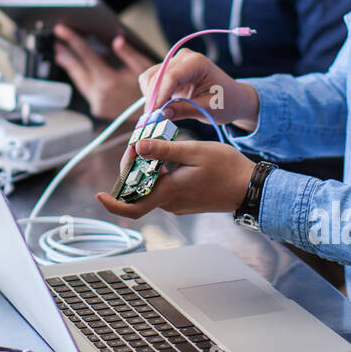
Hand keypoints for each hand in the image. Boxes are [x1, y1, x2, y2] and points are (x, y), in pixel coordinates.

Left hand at [52, 25, 150, 119]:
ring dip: (70, 66)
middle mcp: (99, 93)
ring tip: (61, 53)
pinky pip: (85, 89)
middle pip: (76, 68)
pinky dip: (80, 77)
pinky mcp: (96, 109)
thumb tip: (117, 40)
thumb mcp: (143, 68)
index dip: (72, 40)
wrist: (153, 115)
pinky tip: (78, 68)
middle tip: (56, 41)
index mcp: (108, 81)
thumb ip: (128, 53)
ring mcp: (96, 103)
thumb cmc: (150, 89)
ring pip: (78, 80)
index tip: (61, 30)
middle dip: (65, 53)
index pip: (86, 55)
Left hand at [96, 139, 255, 218]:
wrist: (250, 187)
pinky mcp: (185, 200)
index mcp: (169, 192)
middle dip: (132, 169)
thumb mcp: (194, 151)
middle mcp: (170, 202)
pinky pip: (164, 188)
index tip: (100, 195)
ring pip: (151, 188)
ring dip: (147, 169)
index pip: (133, 208)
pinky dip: (159, 173)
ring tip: (154, 144)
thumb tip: (138, 146)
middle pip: (139, 191)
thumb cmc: (226, 169)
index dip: (113, 204)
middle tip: (138, 144)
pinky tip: (167, 156)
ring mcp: (178, 203)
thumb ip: (164, 150)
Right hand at [118, 49, 259, 174]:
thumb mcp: (208, 109)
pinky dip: (152, 96)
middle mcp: (183, 58)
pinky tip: (161, 107)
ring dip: (150, 97)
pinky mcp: (169, 71)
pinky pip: (151, 81)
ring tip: (159, 115)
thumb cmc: (226, 102)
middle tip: (154, 120)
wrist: (234, 98)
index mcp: (197, 63)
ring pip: (149, 78)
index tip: (153, 115)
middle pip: (155, 76)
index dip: (159, 96)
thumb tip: (161, 115)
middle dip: (152, 98)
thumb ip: (184, 110)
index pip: (171, 77)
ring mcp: (175, 62)